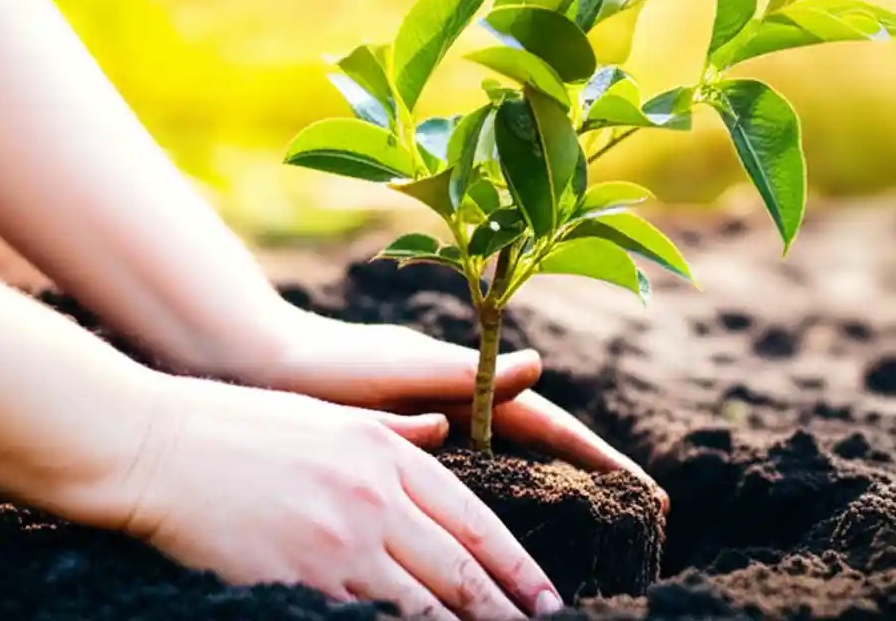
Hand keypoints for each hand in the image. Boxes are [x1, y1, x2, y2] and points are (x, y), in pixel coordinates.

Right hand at [116, 376, 562, 619]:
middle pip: (459, 569)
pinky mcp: (299, 579)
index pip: (473, 522)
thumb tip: (440, 432)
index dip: (516, 566)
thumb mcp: (329, 417)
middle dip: (505, 610)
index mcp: (387, 453)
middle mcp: (374, 497)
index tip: (545, 598)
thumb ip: (391, 435)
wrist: (160, 447)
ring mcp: (338, 541)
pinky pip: (364, 619)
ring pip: (422, 604)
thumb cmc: (242, 428)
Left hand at [229, 310, 666, 509]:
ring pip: (507, 465)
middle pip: (538, 446)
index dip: (594, 455)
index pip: (546, 424)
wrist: (256, 363)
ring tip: (591, 528)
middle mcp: (455, 403)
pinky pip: (465, 479)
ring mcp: (431, 424)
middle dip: (587, 476)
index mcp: (462, 382)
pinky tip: (507, 531)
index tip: (639, 486)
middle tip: (636, 514)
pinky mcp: (402, 446)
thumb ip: (462, 374)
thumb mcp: (398, 367)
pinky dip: (495, 500)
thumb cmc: (326, 364)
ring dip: (548, 490)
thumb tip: (536, 369)